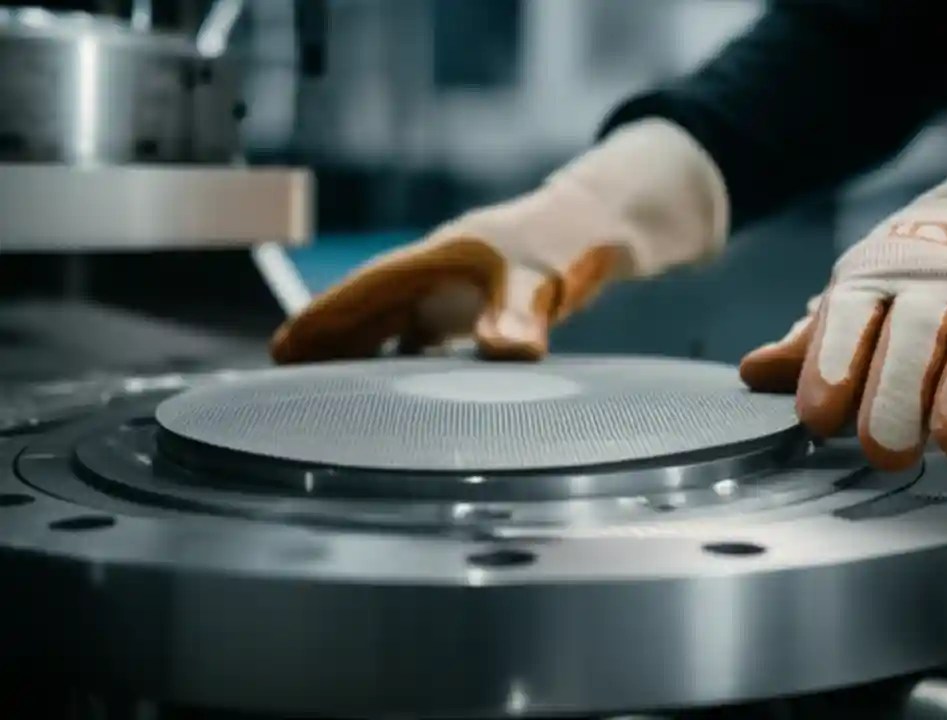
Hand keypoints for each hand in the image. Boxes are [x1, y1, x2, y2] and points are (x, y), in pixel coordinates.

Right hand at [271, 120, 726, 363]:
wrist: (605, 223)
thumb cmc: (570, 242)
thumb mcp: (544, 278)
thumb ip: (523, 316)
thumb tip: (507, 354)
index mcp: (439, 260)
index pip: (367, 290)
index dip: (325, 318)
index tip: (285, 347)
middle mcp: (438, 272)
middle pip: (368, 306)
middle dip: (326, 335)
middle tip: (281, 371)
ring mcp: (455, 287)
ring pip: (392, 319)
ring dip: (358, 347)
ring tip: (321, 382)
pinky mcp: (476, 301)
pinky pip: (425, 332)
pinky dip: (402, 355)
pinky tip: (397, 382)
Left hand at [740, 64, 946, 471]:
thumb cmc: (903, 289)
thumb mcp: (854, 305)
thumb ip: (812, 346)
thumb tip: (755, 372)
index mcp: (878, 280)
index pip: (850, 316)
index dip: (833, 363)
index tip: (819, 417)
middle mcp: (937, 287)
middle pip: (918, 331)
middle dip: (899, 389)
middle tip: (884, 450)